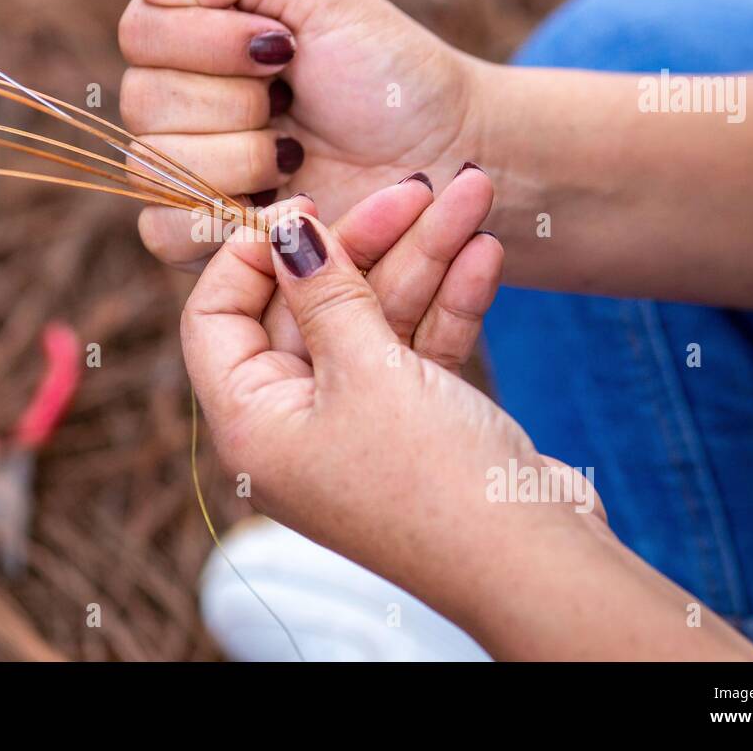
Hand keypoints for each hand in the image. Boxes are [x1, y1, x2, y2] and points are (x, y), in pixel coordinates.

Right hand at [120, 0, 476, 268]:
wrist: (440, 157)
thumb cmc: (387, 74)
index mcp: (191, 38)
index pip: (139, 31)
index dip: (209, 41)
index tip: (286, 48)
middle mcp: (175, 105)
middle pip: (143, 101)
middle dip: (238, 102)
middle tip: (296, 103)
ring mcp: (184, 175)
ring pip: (153, 167)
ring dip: (241, 158)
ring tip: (296, 154)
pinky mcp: (203, 239)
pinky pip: (162, 233)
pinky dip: (228, 216)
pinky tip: (284, 201)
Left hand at [181, 182, 752, 660]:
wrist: (536, 565)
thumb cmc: (434, 481)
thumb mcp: (366, 371)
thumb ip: (324, 292)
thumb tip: (285, 232)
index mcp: (252, 423)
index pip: (216, 318)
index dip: (250, 255)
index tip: (303, 206)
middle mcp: (295, 423)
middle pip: (307, 306)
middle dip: (366, 242)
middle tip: (414, 187)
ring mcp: (358, 423)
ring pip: (374, 318)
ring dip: (424, 257)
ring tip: (471, 191)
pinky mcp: (416, 423)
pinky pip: (417, 347)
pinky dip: (449, 302)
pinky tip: (485, 251)